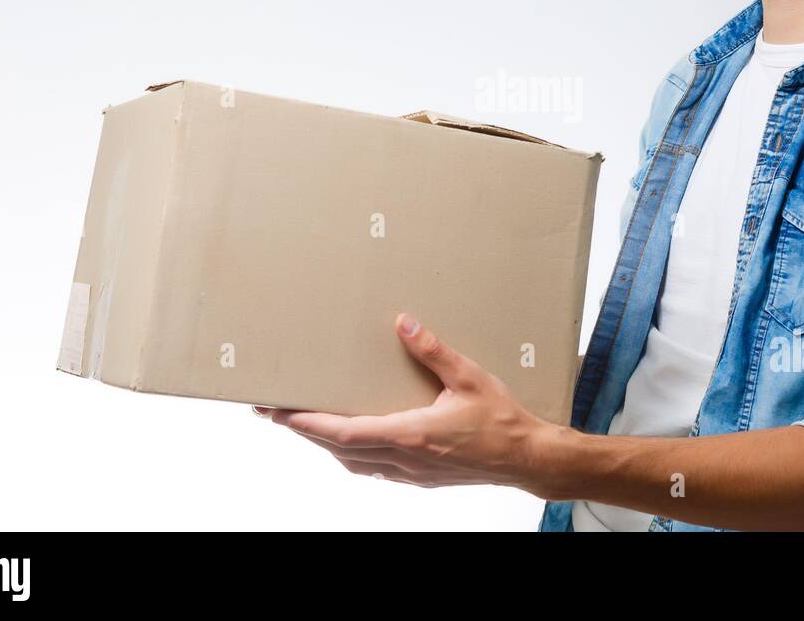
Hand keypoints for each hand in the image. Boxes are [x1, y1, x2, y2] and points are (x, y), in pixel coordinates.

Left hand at [253, 313, 563, 496]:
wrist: (527, 458)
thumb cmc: (502, 420)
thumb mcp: (469, 377)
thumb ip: (434, 351)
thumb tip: (404, 324)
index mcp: (411, 433)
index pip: (344, 432)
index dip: (307, 423)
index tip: (281, 413)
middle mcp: (405, 457)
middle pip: (338, 448)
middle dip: (304, 430)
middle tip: (275, 414)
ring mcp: (411, 472)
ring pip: (354, 463)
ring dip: (325, 445)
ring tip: (305, 425)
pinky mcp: (421, 478)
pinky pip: (374, 470)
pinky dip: (351, 456)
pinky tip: (350, 444)